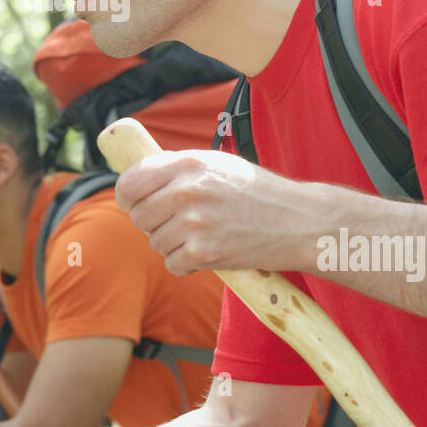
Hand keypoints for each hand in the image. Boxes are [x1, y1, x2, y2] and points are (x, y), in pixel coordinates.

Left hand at [115, 149, 311, 275]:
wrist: (297, 220)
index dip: (128, 196)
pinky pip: (172, 263)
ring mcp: (195, 223)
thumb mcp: (215, 163)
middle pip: (138, 216)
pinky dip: (186, 263)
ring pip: (155, 242)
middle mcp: (187, 190)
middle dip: (152, 222)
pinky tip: (208, 251)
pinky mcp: (204, 253)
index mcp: (187, 163)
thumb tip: (135, 178)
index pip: (130, 182)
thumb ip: (176, 168)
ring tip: (202, 233)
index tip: (135, 202)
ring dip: (172, 243)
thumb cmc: (255, 191)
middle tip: (177, 221)